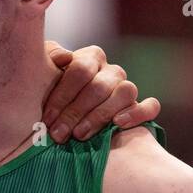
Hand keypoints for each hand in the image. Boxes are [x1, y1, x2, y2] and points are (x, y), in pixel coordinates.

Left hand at [43, 41, 159, 141]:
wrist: (67, 120)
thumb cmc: (51, 96)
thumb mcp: (42, 73)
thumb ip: (48, 57)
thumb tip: (66, 57)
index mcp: (90, 58)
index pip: (80, 70)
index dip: (62, 96)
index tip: (47, 118)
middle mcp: (111, 71)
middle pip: (99, 86)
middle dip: (75, 112)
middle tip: (59, 134)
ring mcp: (127, 88)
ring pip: (124, 93)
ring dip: (100, 115)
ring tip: (80, 135)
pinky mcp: (140, 107)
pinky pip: (150, 106)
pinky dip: (137, 113)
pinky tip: (118, 124)